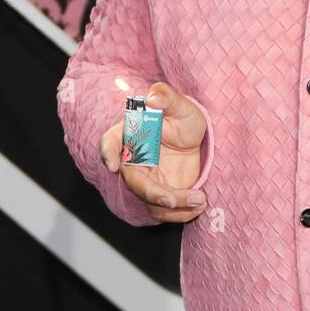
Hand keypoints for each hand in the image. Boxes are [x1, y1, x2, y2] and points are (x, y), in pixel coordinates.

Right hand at [100, 81, 208, 222]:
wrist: (197, 140)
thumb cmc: (183, 119)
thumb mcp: (181, 106)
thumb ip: (167, 97)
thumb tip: (153, 97)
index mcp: (131, 134)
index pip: (111, 142)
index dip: (109, 153)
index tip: (113, 165)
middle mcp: (134, 160)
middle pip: (134, 181)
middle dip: (152, 193)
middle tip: (171, 199)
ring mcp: (146, 179)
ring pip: (151, 200)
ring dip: (174, 206)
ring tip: (200, 199)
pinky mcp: (159, 194)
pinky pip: (164, 211)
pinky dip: (181, 213)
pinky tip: (200, 205)